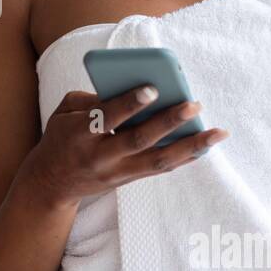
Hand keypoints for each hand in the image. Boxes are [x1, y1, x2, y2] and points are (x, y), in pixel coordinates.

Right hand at [18, 86, 228, 208]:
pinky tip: (205, 145)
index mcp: (79, 135)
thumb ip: (91, 98)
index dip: (129, 104)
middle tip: (195, 104)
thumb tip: (130, 90)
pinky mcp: (129, 180)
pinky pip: (161, 168)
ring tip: (218, 132)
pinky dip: (185, 157)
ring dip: (191, 146)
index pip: (107, 118)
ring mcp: (117, 172)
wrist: (52, 183)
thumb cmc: (62, 136)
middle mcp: (100, 156)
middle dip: (169, 121)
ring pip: (159, 160)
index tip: (152, 88)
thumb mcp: (64, 112)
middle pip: (139, 140)